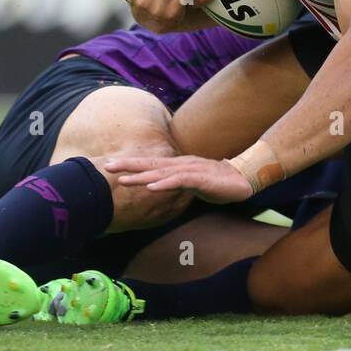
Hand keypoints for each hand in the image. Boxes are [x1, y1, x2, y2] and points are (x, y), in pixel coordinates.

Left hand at [104, 155, 253, 204]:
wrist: (244, 178)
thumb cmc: (218, 181)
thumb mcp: (192, 182)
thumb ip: (176, 183)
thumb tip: (161, 187)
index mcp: (178, 165)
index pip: (150, 163)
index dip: (130, 164)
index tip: (110, 164)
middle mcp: (181, 164)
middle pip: (151, 163)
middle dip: (128, 165)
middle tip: (106, 166)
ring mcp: (190, 170)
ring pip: (162, 172)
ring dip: (142, 176)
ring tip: (123, 180)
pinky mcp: (200, 178)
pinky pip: (179, 181)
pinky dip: (165, 183)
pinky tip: (152, 187)